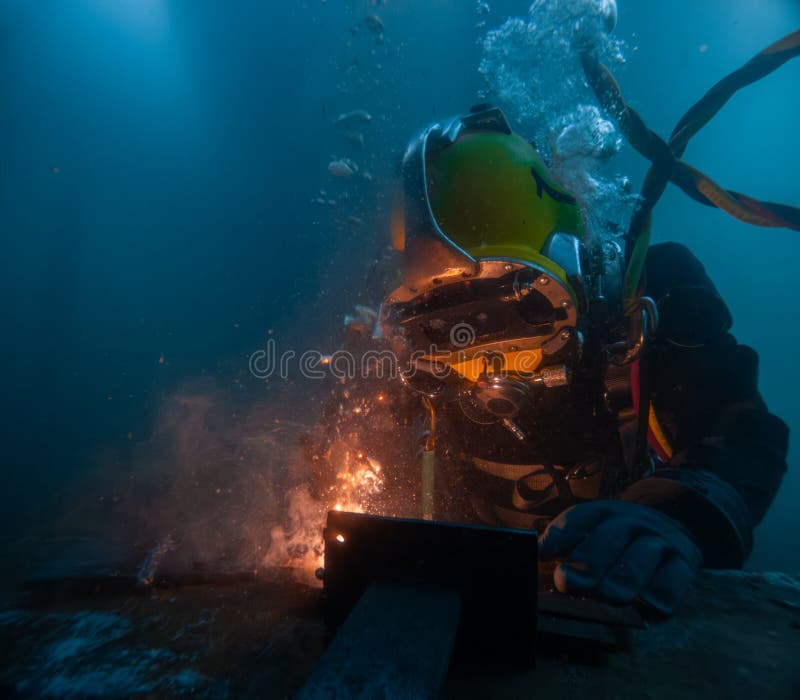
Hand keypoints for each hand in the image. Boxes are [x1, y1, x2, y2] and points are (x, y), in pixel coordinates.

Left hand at [538, 500, 702, 614]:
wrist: (678, 523)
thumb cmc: (623, 538)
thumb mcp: (598, 530)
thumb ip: (569, 545)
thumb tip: (536, 562)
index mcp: (603, 513)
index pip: (579, 518)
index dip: (559, 534)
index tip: (541, 553)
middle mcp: (631, 522)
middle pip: (609, 536)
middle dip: (588, 560)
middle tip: (570, 581)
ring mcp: (659, 541)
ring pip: (642, 556)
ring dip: (623, 576)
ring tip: (610, 594)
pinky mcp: (684, 563)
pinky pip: (675, 578)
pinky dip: (662, 593)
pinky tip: (649, 604)